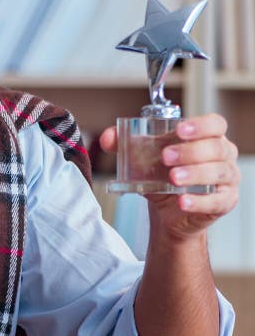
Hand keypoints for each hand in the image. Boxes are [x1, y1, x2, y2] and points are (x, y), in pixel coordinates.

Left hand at [99, 113, 239, 237]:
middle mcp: (222, 155)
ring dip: (195, 174)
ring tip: (173, 178)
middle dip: (190, 151)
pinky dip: (199, 201)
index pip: (215, 124)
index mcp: (207, 137)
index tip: (179, 130)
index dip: (200, 125)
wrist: (168, 211)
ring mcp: (227, 179)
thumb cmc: (162, 176)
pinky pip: (217, 200)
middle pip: (217, 148)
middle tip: (165, 157)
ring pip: (220, 172)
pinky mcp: (225, 202)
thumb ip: (124, 144)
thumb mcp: (142, 158)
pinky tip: (183, 201)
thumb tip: (108, 137)